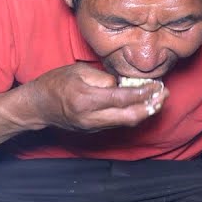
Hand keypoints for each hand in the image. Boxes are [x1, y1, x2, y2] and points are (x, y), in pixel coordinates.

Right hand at [28, 63, 166, 131]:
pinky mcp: (94, 130)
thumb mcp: (79, 71)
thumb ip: (104, 77)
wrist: (37, 107)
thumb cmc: (55, 83)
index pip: (122, 99)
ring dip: (145, 111)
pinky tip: (142, 105)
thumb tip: (126, 83)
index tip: (157, 86)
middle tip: (165, 95)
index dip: (144, 93)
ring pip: (126, 123)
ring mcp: (92, 126)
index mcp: (86, 99)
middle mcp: (91, 117)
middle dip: (151, 106)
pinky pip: (118, 123)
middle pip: (130, 117)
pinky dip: (133, 114)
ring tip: (159, 99)